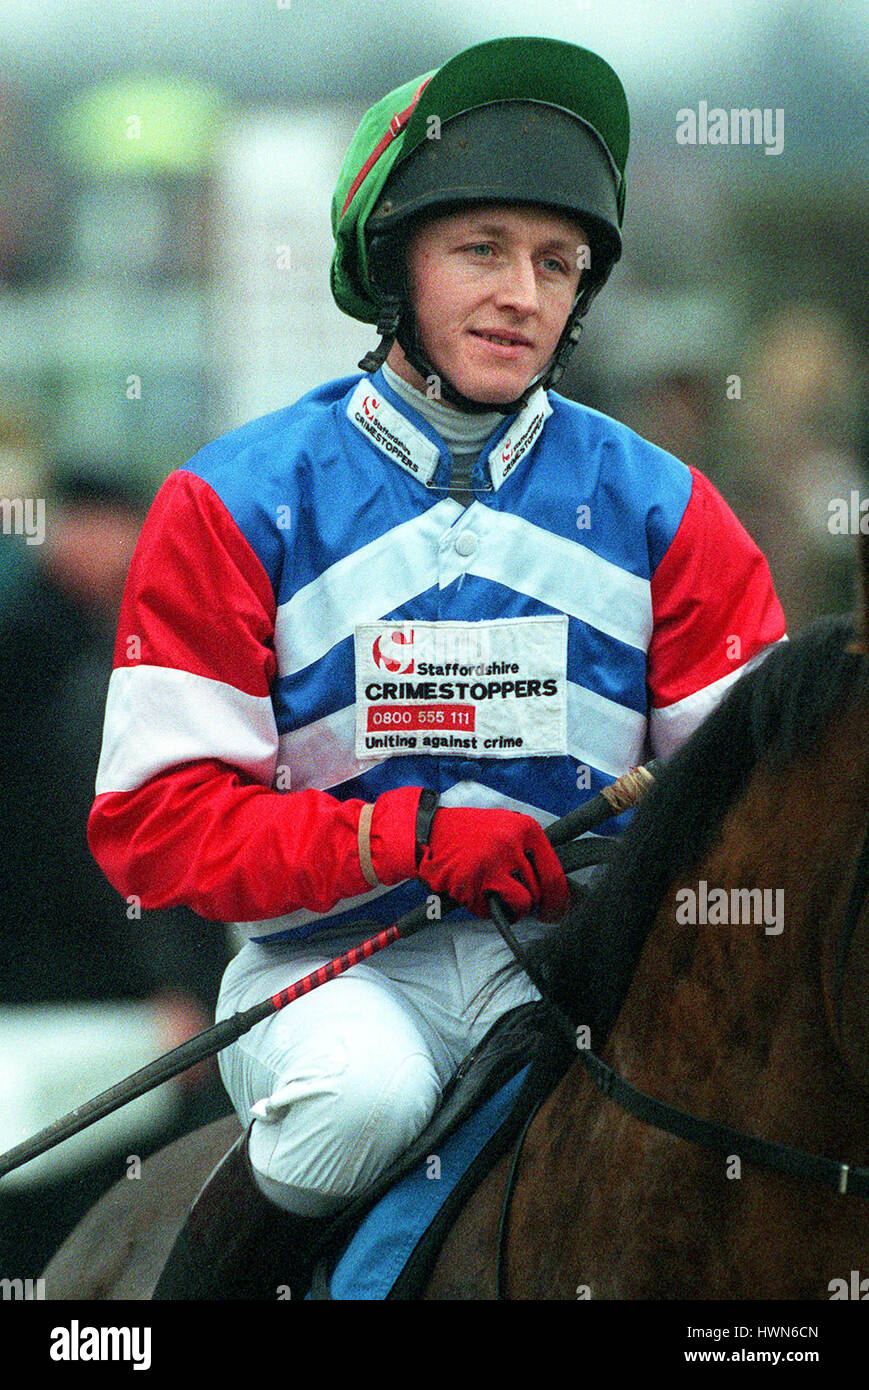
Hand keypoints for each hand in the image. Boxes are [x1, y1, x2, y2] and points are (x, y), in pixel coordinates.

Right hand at [417, 806, 568, 920]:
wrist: (429, 832)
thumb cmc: (469, 832)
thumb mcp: (505, 827)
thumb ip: (528, 849)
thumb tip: (552, 885)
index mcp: (525, 829)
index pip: (554, 873)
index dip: (559, 899)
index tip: (556, 910)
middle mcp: (510, 845)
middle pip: (539, 892)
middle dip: (533, 904)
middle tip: (524, 905)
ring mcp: (491, 865)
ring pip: (521, 904)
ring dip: (513, 909)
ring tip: (498, 897)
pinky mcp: (472, 885)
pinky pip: (492, 911)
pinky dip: (486, 908)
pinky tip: (476, 893)